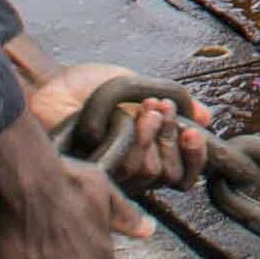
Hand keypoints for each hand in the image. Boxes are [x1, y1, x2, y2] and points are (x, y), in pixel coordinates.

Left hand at [12, 48, 208, 211]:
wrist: (54, 82)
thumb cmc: (89, 86)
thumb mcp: (140, 88)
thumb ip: (173, 101)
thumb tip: (205, 117)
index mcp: (148, 153)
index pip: (183, 175)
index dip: (195, 158)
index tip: (194, 132)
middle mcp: (132, 170)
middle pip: (170, 175)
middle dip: (171, 137)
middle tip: (162, 109)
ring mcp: (112, 176)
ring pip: (150, 171)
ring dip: (153, 135)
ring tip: (144, 109)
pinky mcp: (93, 176)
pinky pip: (126, 168)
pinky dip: (135, 138)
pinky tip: (131, 117)